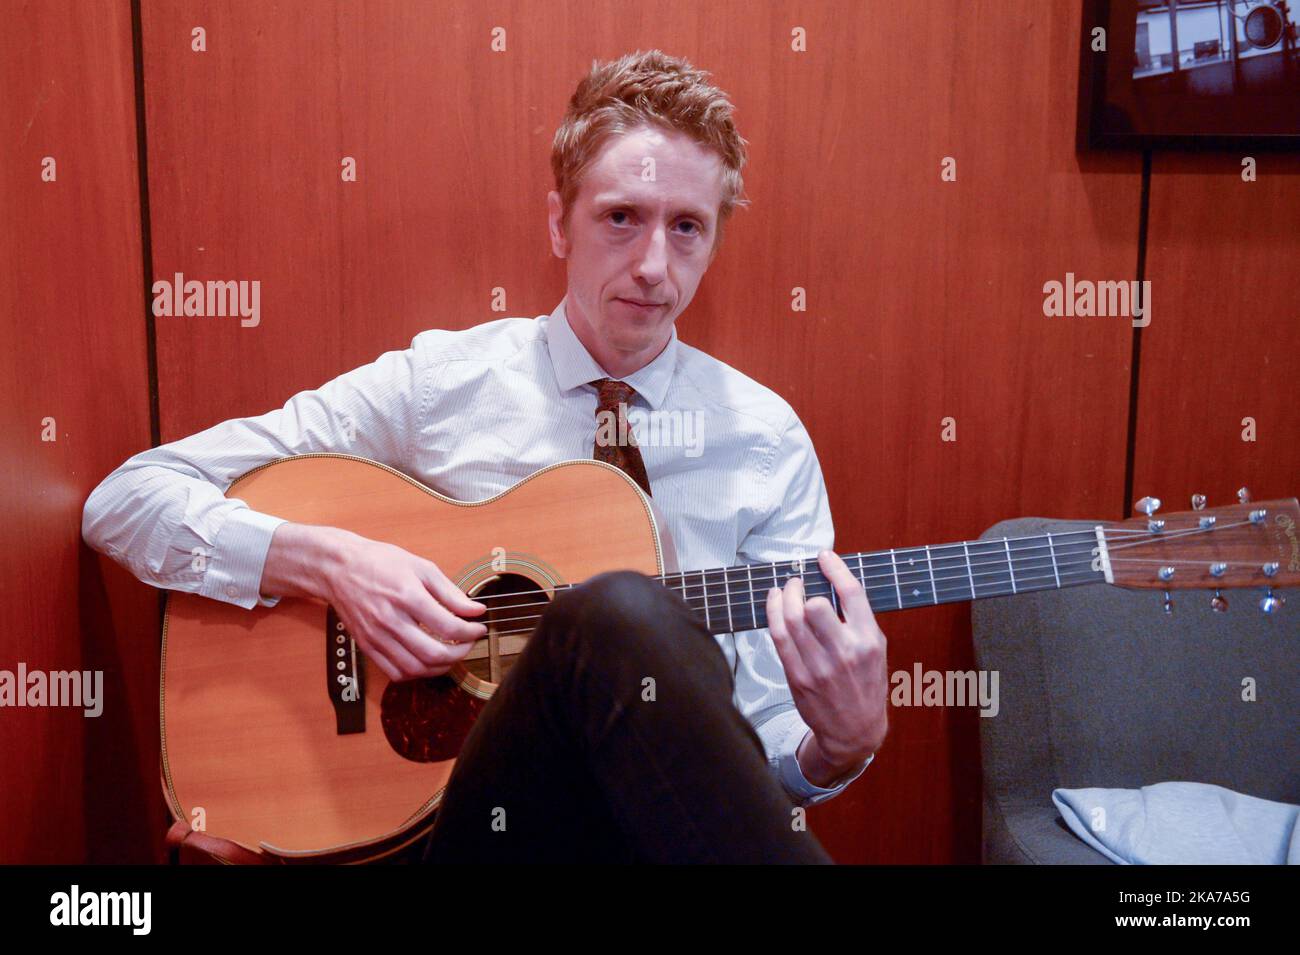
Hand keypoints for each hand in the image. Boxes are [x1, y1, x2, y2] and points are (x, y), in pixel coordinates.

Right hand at [322, 531, 486, 681]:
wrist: (338, 568)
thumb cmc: (380, 562)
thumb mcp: (421, 567)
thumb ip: (450, 592)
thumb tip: (476, 610)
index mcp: (407, 596)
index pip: (448, 626)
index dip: (471, 632)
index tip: (479, 628)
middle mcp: (390, 620)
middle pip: (433, 653)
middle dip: (460, 653)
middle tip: (468, 643)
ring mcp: (376, 636)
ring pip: (415, 668)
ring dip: (440, 667)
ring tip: (451, 654)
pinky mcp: (367, 646)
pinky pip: (395, 673)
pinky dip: (417, 673)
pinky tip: (427, 661)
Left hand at [766, 549, 888, 772]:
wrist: (855, 731)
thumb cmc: (865, 684)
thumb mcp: (876, 649)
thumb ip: (858, 619)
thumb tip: (833, 581)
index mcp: (869, 641)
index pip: (852, 594)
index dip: (835, 568)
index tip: (823, 556)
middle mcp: (846, 652)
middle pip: (815, 606)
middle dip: (802, 588)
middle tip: (798, 581)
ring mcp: (820, 666)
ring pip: (791, 619)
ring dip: (783, 596)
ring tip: (784, 589)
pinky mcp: (798, 677)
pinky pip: (779, 637)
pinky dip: (772, 614)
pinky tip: (774, 602)